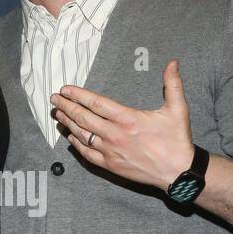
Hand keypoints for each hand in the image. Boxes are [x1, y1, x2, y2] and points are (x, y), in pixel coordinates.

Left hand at [50, 58, 195, 190]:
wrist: (177, 171)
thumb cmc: (176, 140)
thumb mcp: (178, 109)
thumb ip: (173, 84)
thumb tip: (173, 62)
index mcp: (128, 119)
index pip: (96, 103)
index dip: (78, 95)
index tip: (65, 89)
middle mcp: (115, 135)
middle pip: (83, 118)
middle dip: (66, 106)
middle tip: (54, 99)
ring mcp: (110, 151)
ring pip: (82, 135)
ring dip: (68, 123)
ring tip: (58, 114)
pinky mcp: (110, 165)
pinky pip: (87, 153)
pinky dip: (76, 144)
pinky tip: (70, 137)